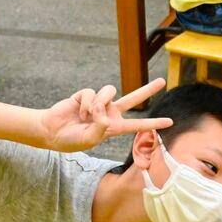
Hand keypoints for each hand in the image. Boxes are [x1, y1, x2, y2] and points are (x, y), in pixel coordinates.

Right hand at [37, 78, 171, 152]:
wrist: (51, 131)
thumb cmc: (71, 139)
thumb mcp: (89, 140)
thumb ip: (100, 129)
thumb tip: (105, 115)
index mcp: (114, 127)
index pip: (138, 125)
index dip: (153, 124)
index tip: (170, 122)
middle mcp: (110, 113)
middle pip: (134, 98)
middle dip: (148, 89)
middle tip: (163, 81)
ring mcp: (100, 103)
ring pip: (109, 92)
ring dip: (98, 103)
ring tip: (88, 115)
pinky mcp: (87, 95)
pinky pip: (93, 93)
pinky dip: (86, 103)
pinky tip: (80, 111)